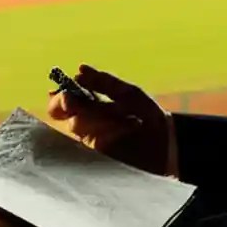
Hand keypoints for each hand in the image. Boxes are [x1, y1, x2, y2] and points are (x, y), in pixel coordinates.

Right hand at [47, 64, 176, 176]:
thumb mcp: (128, 93)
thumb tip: (79, 69)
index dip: (59, 99)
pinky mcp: (101, 156)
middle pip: (66, 116)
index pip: (62, 104)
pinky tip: (127, 127)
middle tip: (82, 103)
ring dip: (99, 118)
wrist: (167, 140)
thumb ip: (104, 82)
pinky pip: (95, 141)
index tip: (67, 94)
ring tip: (124, 117)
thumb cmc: (147, 114)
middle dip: (74, 107)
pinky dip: (109, 132)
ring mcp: (93, 141)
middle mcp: (87, 124)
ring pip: (79, 126)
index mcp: (90, 106)